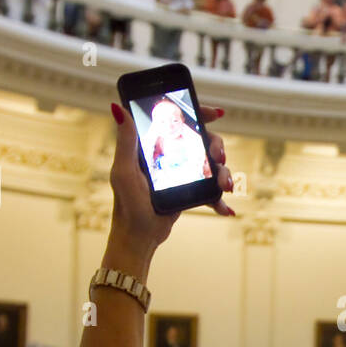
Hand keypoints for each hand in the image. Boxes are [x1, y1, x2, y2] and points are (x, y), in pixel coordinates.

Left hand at [107, 101, 235, 270]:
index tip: (215, 114)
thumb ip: (126, 141)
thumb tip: (118, 108)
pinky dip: (220, 200)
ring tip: (225, 187)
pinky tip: (227, 210)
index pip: (178, 121)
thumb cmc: (127, 205)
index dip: (198, 113)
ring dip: (224, 174)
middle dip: (216, 146)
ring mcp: (182, 174)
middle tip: (219, 157)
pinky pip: (209, 192)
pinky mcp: (189, 193)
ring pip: (210, 166)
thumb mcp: (124, 171)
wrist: (139, 238)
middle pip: (201, 141)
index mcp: (154, 146)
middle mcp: (169, 156)